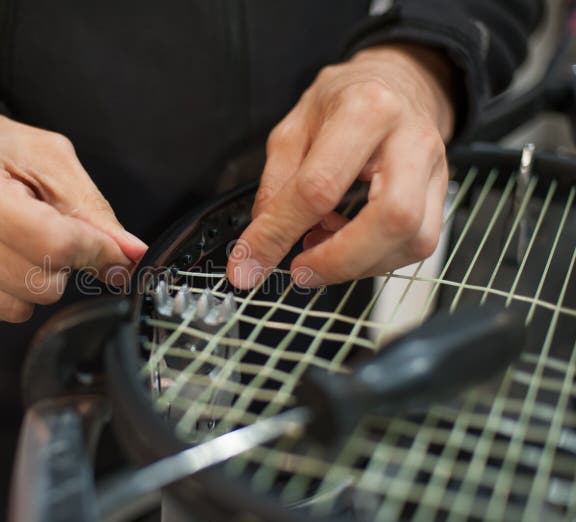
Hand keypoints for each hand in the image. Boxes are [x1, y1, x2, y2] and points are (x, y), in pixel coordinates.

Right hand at [0, 107, 146, 321]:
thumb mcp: (51, 159)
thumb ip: (94, 211)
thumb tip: (130, 256)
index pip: (54, 246)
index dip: (95, 251)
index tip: (112, 249)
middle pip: (42, 285)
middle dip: (62, 263)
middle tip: (47, 229)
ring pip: (21, 306)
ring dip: (35, 278)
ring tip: (16, 240)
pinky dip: (9, 289)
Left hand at [227, 44, 454, 288]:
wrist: (397, 81)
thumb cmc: (344, 102)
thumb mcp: (292, 130)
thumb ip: (273, 187)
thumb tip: (259, 244)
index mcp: (366, 111)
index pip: (320, 187)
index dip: (278, 232)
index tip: (249, 262)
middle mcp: (411, 140)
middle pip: (393, 218)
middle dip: (340, 260)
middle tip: (300, 270)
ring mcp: (435, 169)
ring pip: (414, 240)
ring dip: (359, 264)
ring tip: (319, 249)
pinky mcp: (442, 194)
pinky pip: (418, 245)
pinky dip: (375, 258)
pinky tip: (345, 242)